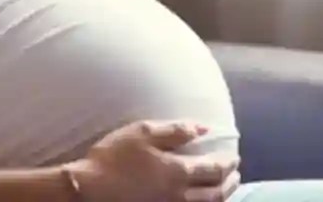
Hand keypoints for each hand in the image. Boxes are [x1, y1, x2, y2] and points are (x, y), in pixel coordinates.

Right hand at [64, 120, 241, 201]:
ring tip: (225, 190)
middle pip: (215, 193)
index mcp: (178, 171)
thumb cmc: (113, 157)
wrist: (88, 191)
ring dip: (221, 198)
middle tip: (235, 175)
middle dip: (229, 182)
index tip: (234, 157)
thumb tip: (204, 128)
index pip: (214, 169)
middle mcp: (180, 195)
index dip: (227, 163)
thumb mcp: (142, 133)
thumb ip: (176, 130)